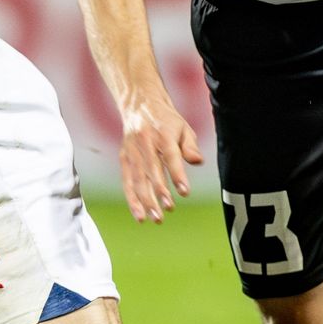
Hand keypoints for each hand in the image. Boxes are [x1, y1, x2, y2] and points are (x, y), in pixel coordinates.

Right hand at [119, 95, 203, 222]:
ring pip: (138, 179)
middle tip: (169, 209)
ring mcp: (132, 151)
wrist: (140, 105)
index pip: (170, 156)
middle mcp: (145, 143)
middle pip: (151, 170)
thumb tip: (198, 161)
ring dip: (146, 200)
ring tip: (156, 218)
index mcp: (162, 134)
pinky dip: (132, 200)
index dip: (177, 174)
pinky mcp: (124, 159)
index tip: (184, 192)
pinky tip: (139, 216)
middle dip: (159, 191)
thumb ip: (190, 146)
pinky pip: (127, 182)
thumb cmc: (166, 121)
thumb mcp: (183, 128)